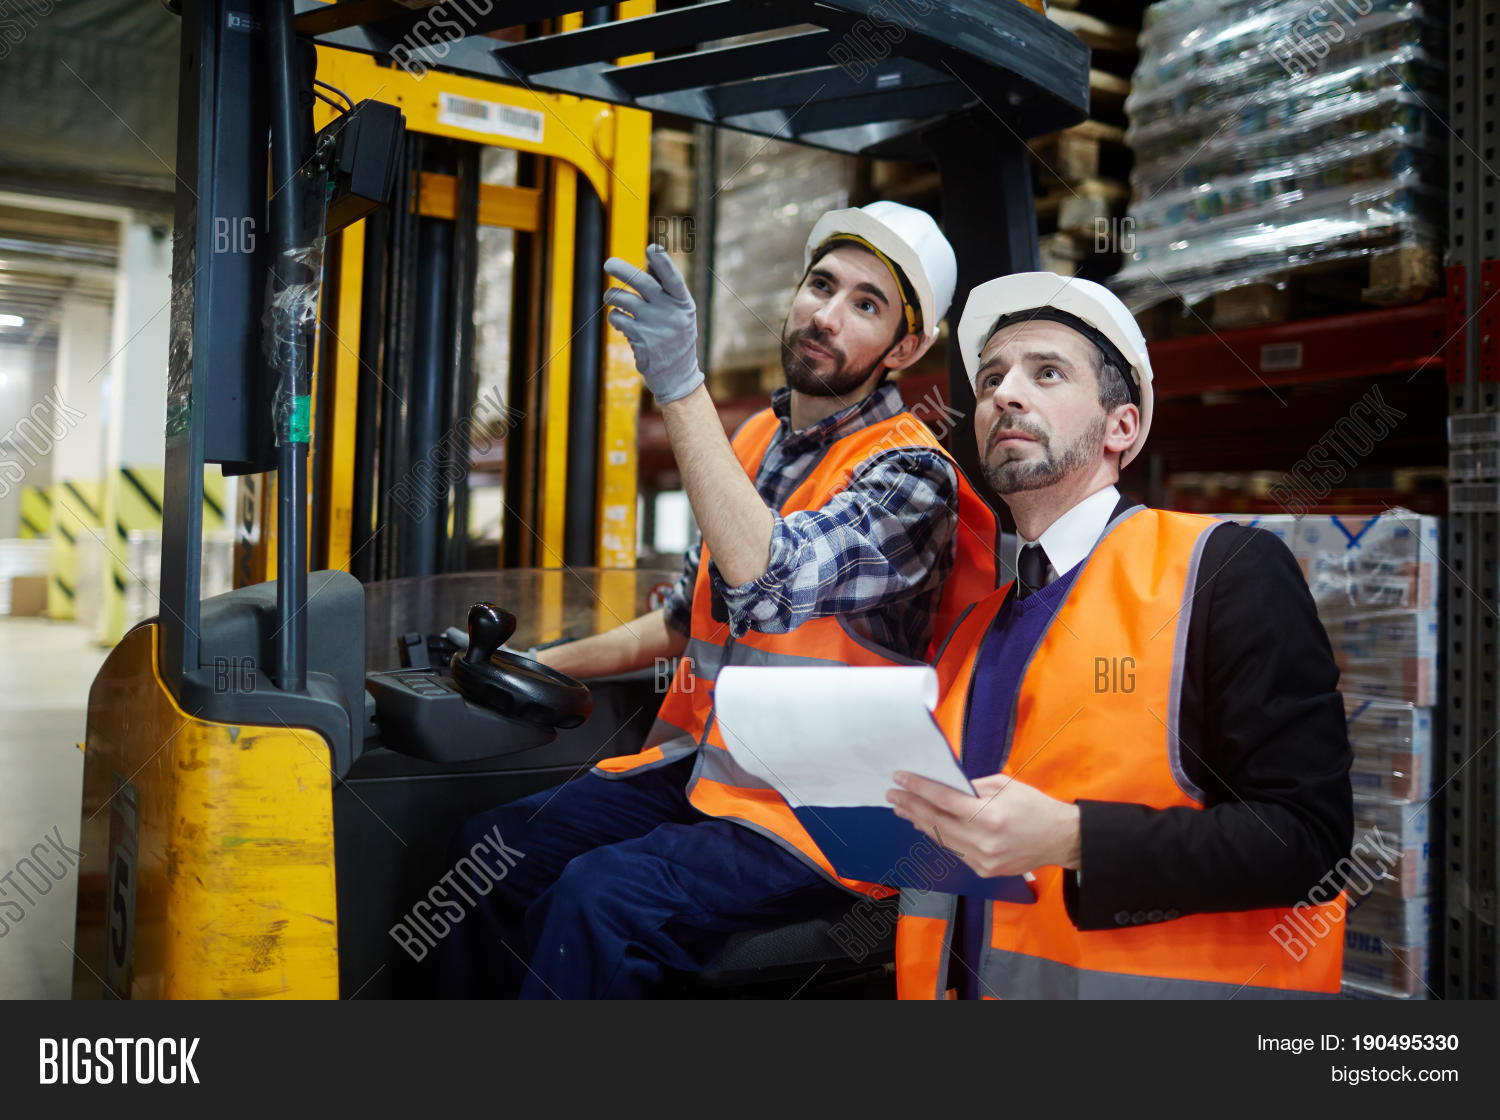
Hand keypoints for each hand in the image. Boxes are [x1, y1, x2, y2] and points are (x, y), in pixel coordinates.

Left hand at [603, 244, 703, 404]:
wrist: (676, 373)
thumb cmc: (676, 334)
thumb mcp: (680, 311)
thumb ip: (667, 288)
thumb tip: (652, 256)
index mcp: (683, 303)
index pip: (673, 280)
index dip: (663, 264)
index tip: (652, 248)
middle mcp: (670, 313)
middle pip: (642, 284)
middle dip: (622, 270)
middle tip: (607, 263)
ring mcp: (654, 327)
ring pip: (621, 299)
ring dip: (612, 296)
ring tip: (612, 298)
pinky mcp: (639, 339)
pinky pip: (616, 318)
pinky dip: (615, 318)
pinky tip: (622, 324)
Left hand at [886, 771, 1081, 876]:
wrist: (1060, 839)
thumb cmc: (1035, 807)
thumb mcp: (1005, 784)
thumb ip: (972, 786)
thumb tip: (944, 785)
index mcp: (990, 815)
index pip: (944, 800)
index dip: (918, 788)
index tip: (900, 778)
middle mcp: (983, 840)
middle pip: (936, 821)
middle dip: (911, 806)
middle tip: (892, 795)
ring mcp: (983, 859)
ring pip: (941, 839)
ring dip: (920, 822)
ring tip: (903, 809)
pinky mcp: (984, 870)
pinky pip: (954, 850)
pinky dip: (938, 836)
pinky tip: (927, 825)